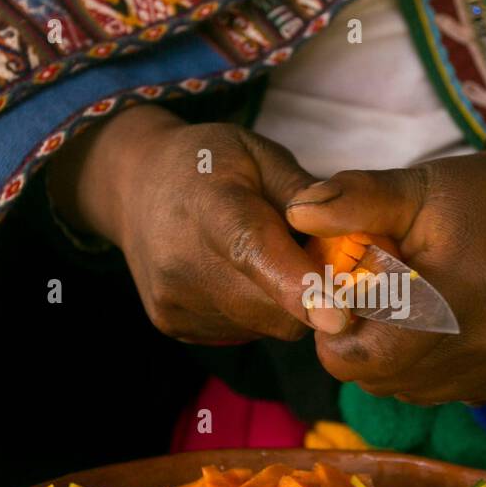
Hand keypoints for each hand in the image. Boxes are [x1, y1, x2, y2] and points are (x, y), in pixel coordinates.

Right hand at [46, 104, 346, 342]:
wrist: (134, 186)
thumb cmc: (210, 164)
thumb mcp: (260, 154)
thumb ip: (305, 194)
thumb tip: (351, 236)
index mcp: (210, 206)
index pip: (255, 252)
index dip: (299, 286)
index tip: (338, 316)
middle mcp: (183, 262)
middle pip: (274, 306)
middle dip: (310, 291)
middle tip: (307, 254)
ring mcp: (174, 300)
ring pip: (266, 325)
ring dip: (282, 302)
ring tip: (263, 258)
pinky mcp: (173, 324)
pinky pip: (244, 331)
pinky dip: (256, 310)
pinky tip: (236, 276)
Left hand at [285, 117, 485, 402]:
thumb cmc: (478, 194)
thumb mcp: (414, 186)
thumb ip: (353, 200)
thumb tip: (295, 213)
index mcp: (459, 291)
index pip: (366, 357)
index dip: (337, 336)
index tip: (342, 302)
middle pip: (386, 381)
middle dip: (362, 349)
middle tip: (371, 306)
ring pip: (416, 392)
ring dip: (399, 362)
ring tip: (410, 312)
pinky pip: (455, 392)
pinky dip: (437, 369)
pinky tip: (449, 327)